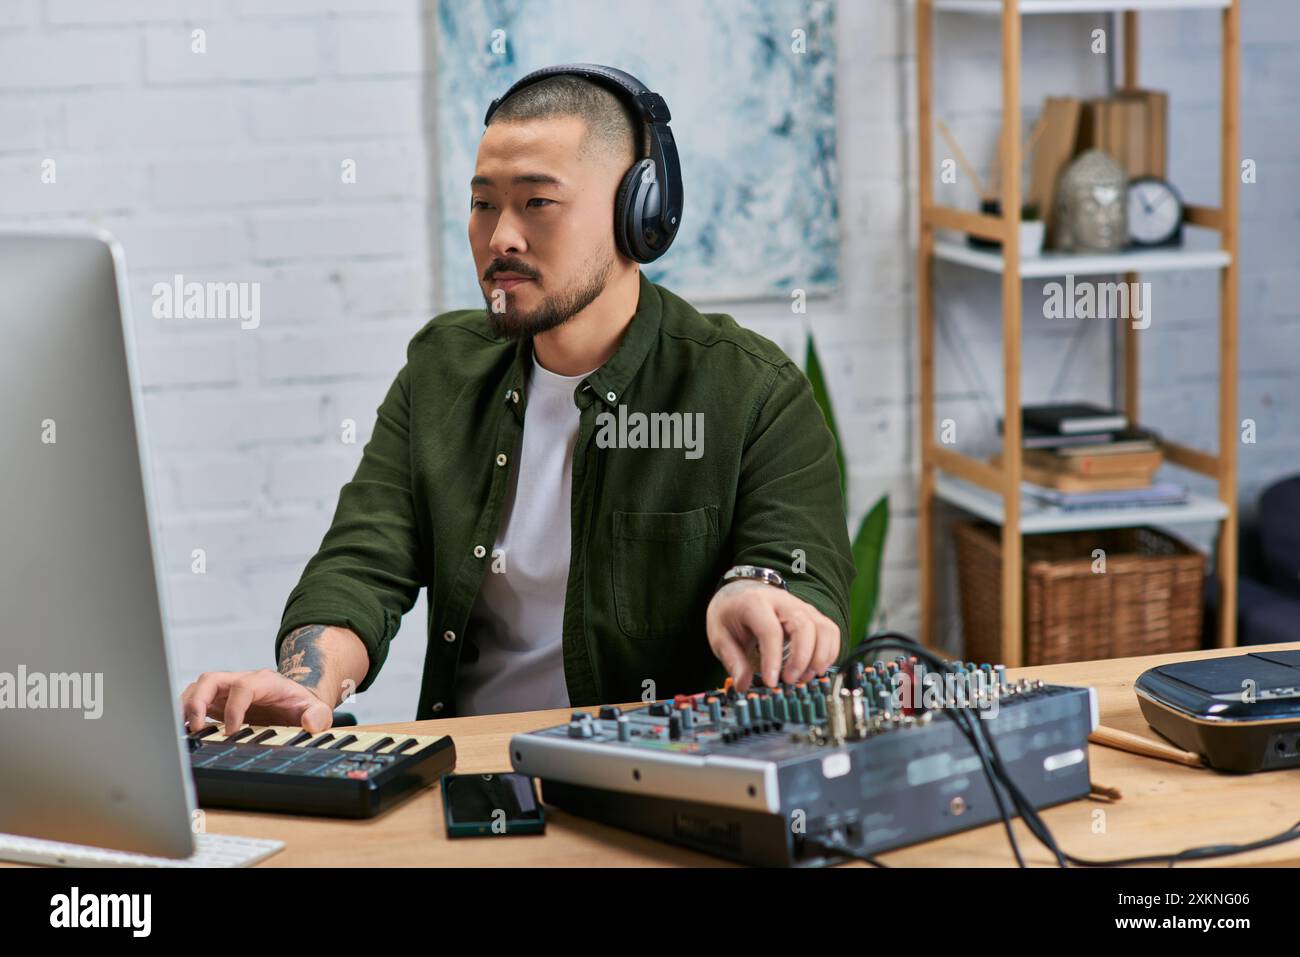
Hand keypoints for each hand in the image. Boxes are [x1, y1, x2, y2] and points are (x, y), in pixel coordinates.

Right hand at [180, 669, 334, 735]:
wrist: (293, 702)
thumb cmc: (301, 705)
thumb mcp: (316, 709)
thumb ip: (318, 715)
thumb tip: (312, 723)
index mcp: (264, 682)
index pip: (243, 687)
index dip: (235, 708)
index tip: (232, 732)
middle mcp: (241, 682)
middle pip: (211, 679)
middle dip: (198, 701)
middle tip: (196, 728)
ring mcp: (226, 691)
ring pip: (197, 688)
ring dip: (186, 707)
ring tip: (183, 731)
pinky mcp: (217, 702)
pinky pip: (194, 701)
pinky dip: (184, 714)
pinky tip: (182, 732)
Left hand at [706, 580, 839, 691]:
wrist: (740, 593)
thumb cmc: (731, 613)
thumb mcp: (719, 635)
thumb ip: (732, 659)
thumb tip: (743, 684)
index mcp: (755, 603)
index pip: (770, 630)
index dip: (773, 659)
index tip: (770, 682)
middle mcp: (782, 601)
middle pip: (804, 626)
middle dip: (800, 659)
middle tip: (789, 681)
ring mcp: (801, 606)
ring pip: (823, 627)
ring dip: (819, 657)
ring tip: (803, 678)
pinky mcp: (812, 615)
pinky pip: (831, 631)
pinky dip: (829, 653)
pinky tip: (814, 669)